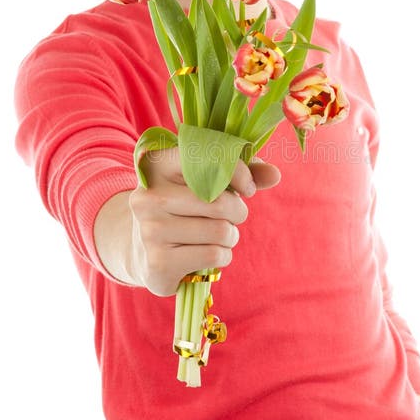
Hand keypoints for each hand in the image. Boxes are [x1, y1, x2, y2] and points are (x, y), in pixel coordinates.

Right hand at [126, 149, 279, 295]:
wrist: (144, 251)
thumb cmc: (184, 207)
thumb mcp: (205, 182)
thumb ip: (240, 173)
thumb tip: (275, 174)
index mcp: (156, 165)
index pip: (206, 157)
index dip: (237, 171)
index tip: (247, 187)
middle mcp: (147, 196)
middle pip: (219, 202)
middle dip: (237, 212)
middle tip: (231, 217)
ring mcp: (150, 231)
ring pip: (220, 231)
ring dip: (230, 236)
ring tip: (217, 235)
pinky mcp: (158, 262)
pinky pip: (215, 255)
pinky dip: (222, 256)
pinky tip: (206, 254)